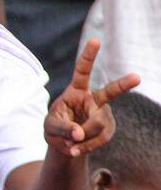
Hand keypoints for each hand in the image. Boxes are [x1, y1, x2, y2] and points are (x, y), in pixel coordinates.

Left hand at [44, 39, 140, 156]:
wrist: (65, 142)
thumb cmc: (56, 127)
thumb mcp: (50, 126)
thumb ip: (62, 128)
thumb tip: (79, 134)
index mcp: (76, 90)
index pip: (83, 71)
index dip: (89, 56)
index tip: (95, 40)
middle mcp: (94, 98)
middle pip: (110, 92)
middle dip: (124, 85)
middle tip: (137, 77)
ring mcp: (104, 113)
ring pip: (98, 124)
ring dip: (82, 137)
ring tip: (71, 142)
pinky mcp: (108, 129)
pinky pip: (100, 139)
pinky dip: (85, 147)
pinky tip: (76, 149)